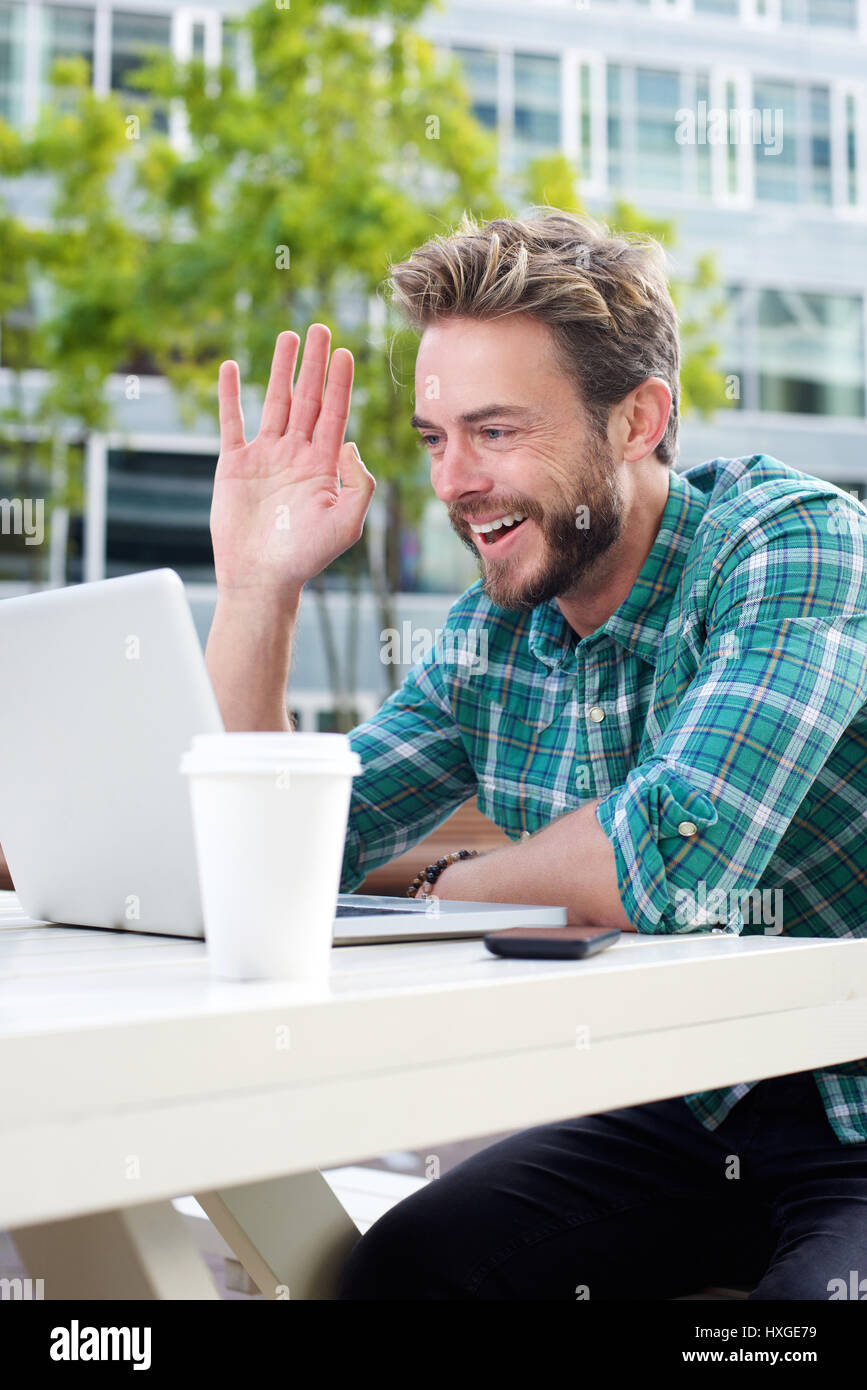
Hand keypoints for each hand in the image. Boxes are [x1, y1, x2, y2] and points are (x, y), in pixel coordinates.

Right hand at [211, 325, 375, 599]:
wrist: (261, 578)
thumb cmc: (306, 557)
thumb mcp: (348, 523)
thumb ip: (359, 483)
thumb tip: (352, 444)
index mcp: (324, 466)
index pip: (335, 414)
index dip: (340, 382)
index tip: (346, 352)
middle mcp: (296, 455)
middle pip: (308, 399)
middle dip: (315, 364)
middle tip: (321, 327)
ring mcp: (265, 457)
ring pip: (275, 402)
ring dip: (282, 369)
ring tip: (288, 335)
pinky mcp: (234, 465)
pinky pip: (233, 422)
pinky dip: (231, 395)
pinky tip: (232, 368)